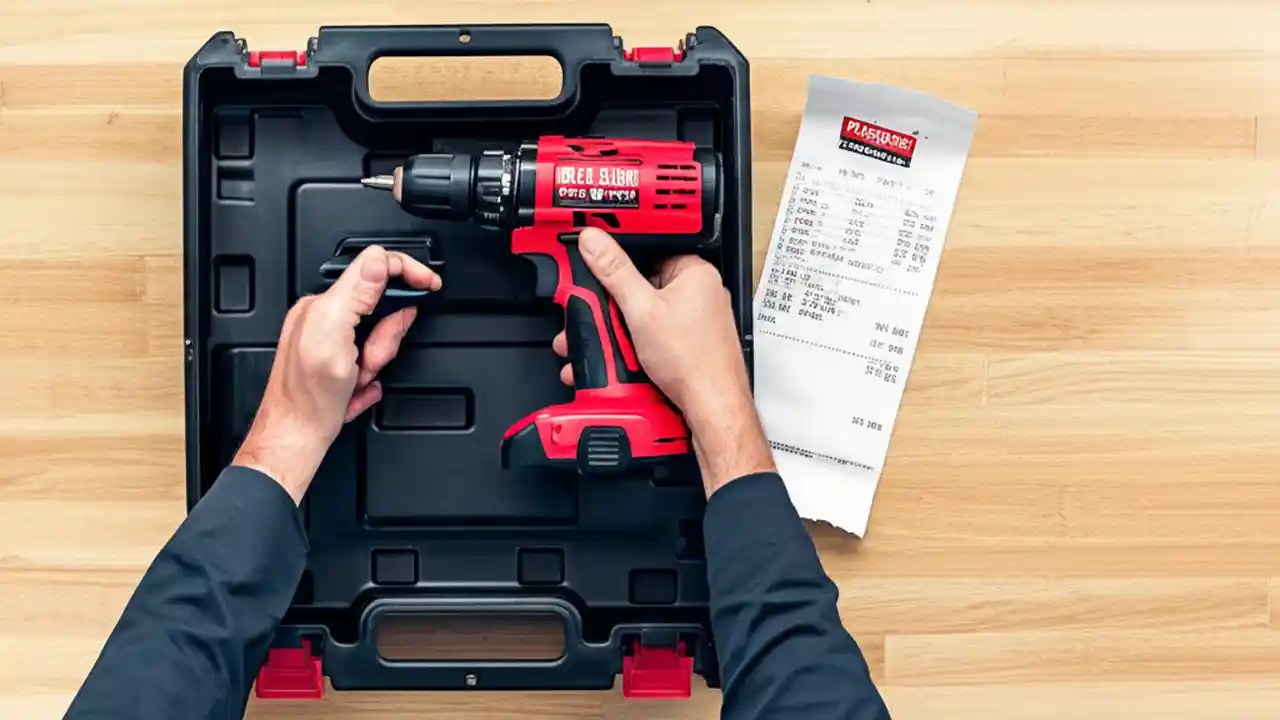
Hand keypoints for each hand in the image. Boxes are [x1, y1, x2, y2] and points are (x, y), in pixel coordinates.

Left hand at [233, 246, 441, 502]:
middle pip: (380, 306)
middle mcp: (323, 314)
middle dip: (385, 339)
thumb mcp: (336, 342)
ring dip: (376, 360)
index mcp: (324, 305)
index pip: (374, 265)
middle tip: (369, 362)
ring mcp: (327, 334)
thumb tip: (378, 260)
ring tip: (358, 378)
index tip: (430, 283)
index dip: (408, 271)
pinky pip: (369, 353)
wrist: (296, 437)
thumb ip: (357, 296)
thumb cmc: (310, 401)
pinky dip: (368, 373)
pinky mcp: (332, 351)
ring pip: (379, 333)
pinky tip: (354, 386)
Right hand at [554, 228, 774, 495]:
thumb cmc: (693, 361)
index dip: (618, 264)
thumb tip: (595, 242)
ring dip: (619, 331)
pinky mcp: (688, 345)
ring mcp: (694, 322)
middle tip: (593, 315)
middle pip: (642, 289)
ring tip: (602, 342)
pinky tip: (622, 358)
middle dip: (612, 307)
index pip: (648, 254)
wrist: (711, 406)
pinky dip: (635, 346)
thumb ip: (615, 273)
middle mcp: (698, 294)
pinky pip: (653, 337)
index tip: (594, 269)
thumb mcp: (641, 310)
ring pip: (644, 317)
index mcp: (694, 273)